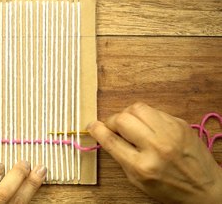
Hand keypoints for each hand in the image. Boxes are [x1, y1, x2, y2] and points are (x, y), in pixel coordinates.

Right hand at [87, 102, 221, 203]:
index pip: (111, 140)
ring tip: (128, 123)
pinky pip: (154, 110)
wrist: (204, 188)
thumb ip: (120, 157)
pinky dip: (144, 116)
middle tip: (112, 127)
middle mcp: (156, 146)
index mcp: (142, 166)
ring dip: (127, 114)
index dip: (97, 130)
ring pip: (137, 108)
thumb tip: (106, 135)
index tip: (92, 125)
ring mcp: (170, 132)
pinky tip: (146, 125)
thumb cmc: (169, 189)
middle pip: (122, 119)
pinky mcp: (179, 123)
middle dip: (111, 121)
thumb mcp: (138, 181)